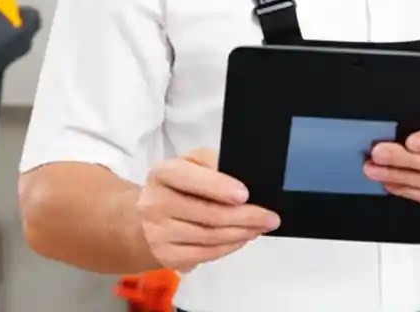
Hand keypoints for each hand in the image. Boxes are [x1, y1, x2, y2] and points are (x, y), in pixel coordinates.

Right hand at [137, 148, 279, 272]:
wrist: (148, 216)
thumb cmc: (179, 185)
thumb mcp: (192, 163)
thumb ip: (213, 164)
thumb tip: (244, 178)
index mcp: (163, 173)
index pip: (189, 179)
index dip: (218, 186)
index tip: (245, 194)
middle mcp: (155, 203)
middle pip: (207, 214)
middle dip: (245, 216)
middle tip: (270, 217)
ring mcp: (158, 233)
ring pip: (209, 237)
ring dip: (241, 233)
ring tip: (261, 227)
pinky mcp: (166, 255)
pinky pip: (205, 254)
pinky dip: (229, 247)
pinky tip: (243, 238)